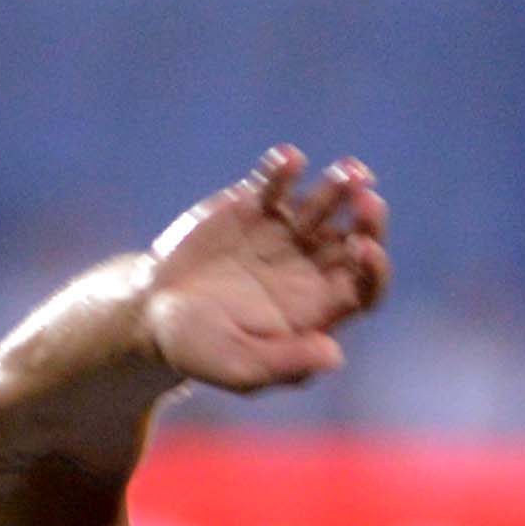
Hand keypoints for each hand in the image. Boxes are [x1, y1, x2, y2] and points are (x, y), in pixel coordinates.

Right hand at [143, 147, 388, 397]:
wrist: (151, 312)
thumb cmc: (197, 350)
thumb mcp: (236, 367)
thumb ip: (284, 364)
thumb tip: (334, 354)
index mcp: (318, 309)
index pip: (364, 288)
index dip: (373, 271)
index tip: (365, 250)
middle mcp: (312, 267)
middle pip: (356, 240)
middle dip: (369, 222)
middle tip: (367, 201)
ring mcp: (285, 233)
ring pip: (325, 205)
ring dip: (339, 188)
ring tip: (348, 172)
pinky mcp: (255, 206)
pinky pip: (277, 184)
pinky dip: (285, 169)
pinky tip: (289, 158)